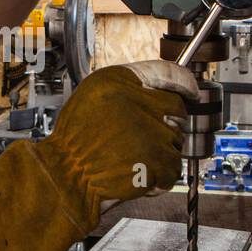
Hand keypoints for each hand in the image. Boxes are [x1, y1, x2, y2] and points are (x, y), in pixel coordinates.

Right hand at [0, 61, 198, 250]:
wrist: (60, 179)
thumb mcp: (92, 101)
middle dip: (166, 126)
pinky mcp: (154, 158)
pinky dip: (158, 177)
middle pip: (175, 108)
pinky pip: (172, 167)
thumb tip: (164, 91)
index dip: (184, 82)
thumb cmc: (70, 146)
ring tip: (129, 160)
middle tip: (144, 141)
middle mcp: (134, 100)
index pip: (166, 71)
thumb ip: (126, 92)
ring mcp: (147, 129)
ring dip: (159, 154)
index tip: (191, 89)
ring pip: (175, 141)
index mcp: (117, 80)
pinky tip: (134, 175)